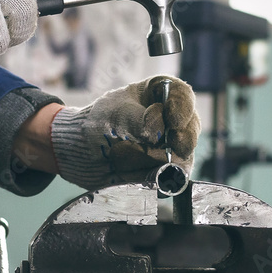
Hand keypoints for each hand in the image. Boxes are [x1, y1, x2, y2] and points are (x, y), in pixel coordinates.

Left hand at [50, 75, 199, 188]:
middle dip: (181, 138)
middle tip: (170, 144)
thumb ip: (139, 120)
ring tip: (127, 157)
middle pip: (191, 128)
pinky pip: (171, 178)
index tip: (173, 121)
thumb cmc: (97, 123)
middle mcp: (171, 120)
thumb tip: (158, 132)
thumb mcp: (115, 115)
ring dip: (157, 160)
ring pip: (183, 156)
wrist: (80, 152)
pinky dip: (152, 178)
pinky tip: (132, 173)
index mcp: (160, 94)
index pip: (182, 95)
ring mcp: (171, 147)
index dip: (182, 108)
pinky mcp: (165, 170)